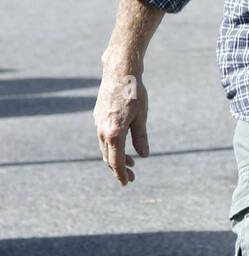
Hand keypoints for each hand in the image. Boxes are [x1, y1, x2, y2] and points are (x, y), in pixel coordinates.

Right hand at [94, 70, 149, 185]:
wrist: (119, 72)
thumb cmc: (135, 93)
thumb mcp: (142, 117)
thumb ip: (141, 138)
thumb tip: (144, 155)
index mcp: (114, 132)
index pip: (115, 161)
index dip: (121, 174)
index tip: (127, 183)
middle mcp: (102, 130)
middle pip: (108, 157)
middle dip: (119, 169)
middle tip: (132, 177)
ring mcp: (98, 123)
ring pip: (105, 147)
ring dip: (116, 157)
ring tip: (131, 163)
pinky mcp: (98, 116)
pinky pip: (103, 137)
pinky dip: (112, 145)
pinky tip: (122, 145)